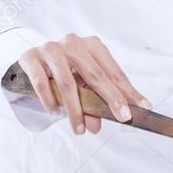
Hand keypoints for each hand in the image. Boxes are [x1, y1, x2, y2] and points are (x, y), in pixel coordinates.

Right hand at [16, 34, 151, 134]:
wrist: (31, 60)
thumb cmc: (63, 71)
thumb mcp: (81, 84)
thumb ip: (91, 102)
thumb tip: (96, 126)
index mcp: (91, 45)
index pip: (112, 71)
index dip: (127, 90)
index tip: (142, 107)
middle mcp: (73, 43)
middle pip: (95, 74)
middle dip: (110, 98)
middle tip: (121, 117)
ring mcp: (51, 48)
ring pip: (68, 82)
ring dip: (75, 110)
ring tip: (79, 129)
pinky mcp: (31, 57)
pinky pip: (43, 82)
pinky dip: (50, 101)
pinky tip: (55, 113)